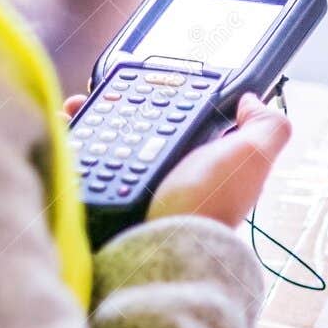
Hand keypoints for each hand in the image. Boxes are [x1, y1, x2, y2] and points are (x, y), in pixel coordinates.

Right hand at [65, 92, 291, 229]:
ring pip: (102, 140)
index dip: (157, 92)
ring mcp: (129, 188)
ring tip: (71, 108)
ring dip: (85, 119)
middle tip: (95, 91)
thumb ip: (266, 128)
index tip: (137, 76)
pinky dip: (68, 144)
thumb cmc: (209, 204)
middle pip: (132, 124)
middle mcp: (164, 172)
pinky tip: (61, 131)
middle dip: (112, 103)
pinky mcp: (100, 201)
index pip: (175, 114)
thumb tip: (253, 99)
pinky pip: (80, 164)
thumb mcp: (250, 159)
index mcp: (197, 158)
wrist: (163, 250)